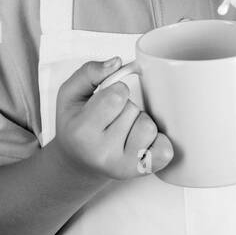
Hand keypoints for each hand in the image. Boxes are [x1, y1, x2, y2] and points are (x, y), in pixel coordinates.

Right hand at [49, 58, 174, 181]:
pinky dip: (158, 142)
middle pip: (134, 110)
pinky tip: (141, 142)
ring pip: (150, 127)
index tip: (107, 100)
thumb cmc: (75, 125)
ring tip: (124, 130)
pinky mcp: (141, 172)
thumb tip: (116, 62)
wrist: (77, 163)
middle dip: (126, 107)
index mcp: (82, 132)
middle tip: (111, 119)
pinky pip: (165, 150)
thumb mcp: (70, 94)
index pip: (117, 95)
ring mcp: (123, 166)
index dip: (116, 91)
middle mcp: (102, 153)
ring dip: (140, 123)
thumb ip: (89, 72)